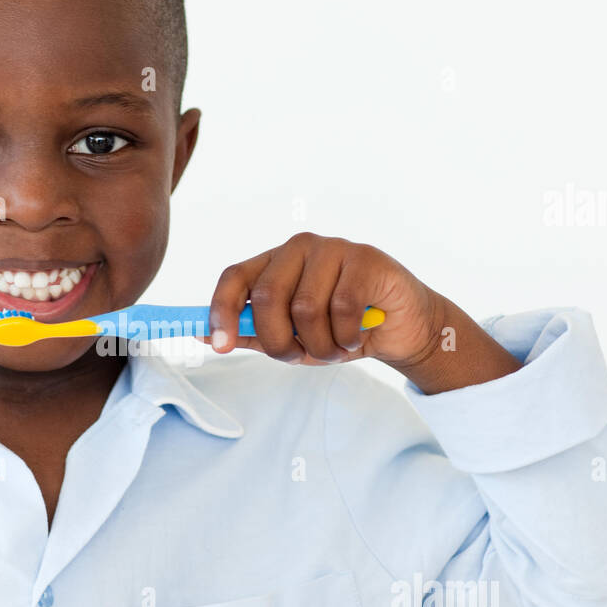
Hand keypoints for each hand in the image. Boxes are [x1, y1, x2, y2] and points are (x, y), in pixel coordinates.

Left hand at [196, 233, 445, 367]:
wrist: (403, 328)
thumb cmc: (341, 330)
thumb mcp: (291, 338)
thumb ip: (252, 333)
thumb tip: (204, 336)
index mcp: (275, 262)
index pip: (235, 277)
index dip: (221, 311)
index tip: (219, 345)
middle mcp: (300, 248)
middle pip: (267, 296)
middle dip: (279, 342)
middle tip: (297, 357)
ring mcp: (334, 249)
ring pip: (305, 308)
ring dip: (319, 345)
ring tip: (335, 349)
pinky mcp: (366, 259)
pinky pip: (342, 308)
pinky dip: (345, 337)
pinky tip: (356, 338)